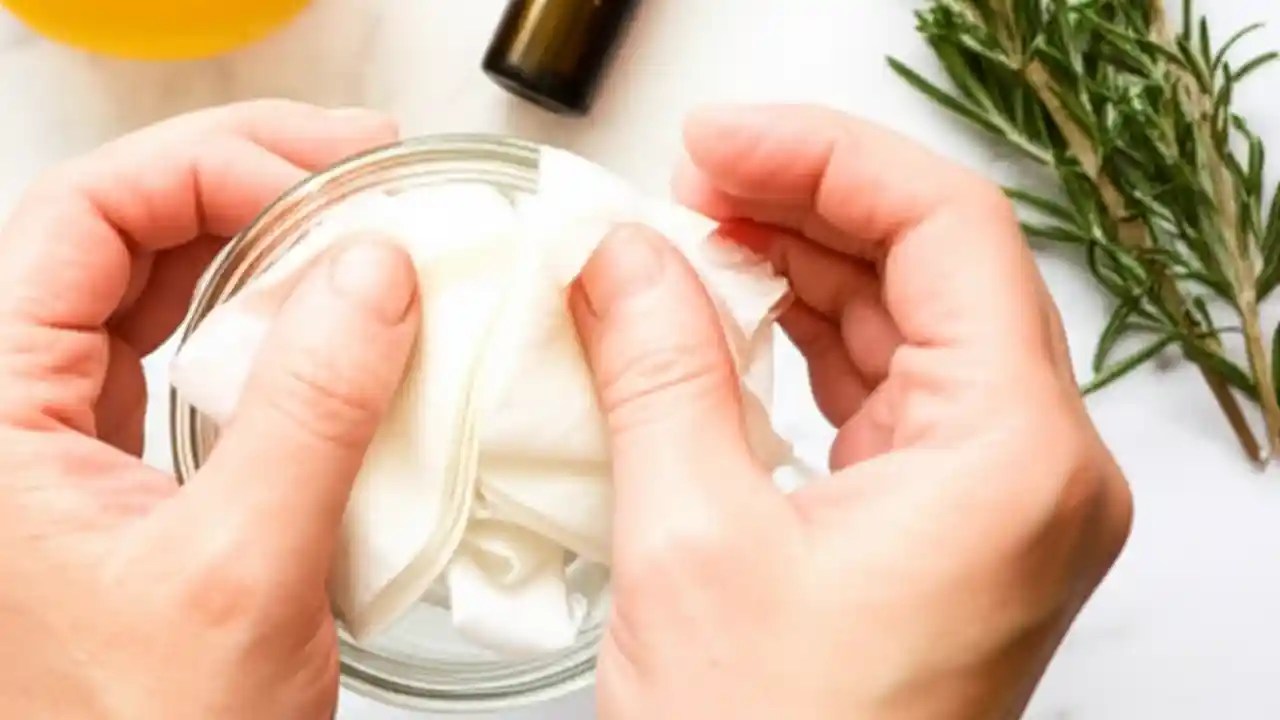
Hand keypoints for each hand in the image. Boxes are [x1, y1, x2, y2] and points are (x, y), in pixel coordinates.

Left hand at [0, 101, 417, 719]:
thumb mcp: (242, 573)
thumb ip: (312, 410)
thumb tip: (378, 269)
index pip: (82, 219)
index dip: (209, 169)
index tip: (328, 176)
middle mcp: (21, 414)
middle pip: (122, 234)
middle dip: (250, 181)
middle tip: (365, 168)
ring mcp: (80, 443)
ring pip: (165, 290)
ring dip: (269, 244)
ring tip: (363, 221)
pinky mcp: (144, 477)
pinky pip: (203, 358)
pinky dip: (279, 320)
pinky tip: (341, 318)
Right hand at [575, 105, 1131, 718]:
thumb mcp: (690, 542)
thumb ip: (657, 368)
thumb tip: (624, 257)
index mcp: (1013, 462)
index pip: (946, 232)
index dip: (824, 160)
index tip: (720, 142)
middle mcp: (1036, 476)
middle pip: (934, 270)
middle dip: (808, 208)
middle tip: (692, 180)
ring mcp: (999, 503)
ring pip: (912, 327)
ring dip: (805, 270)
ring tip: (698, 237)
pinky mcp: (949, 527)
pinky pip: (892, 393)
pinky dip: (812, 343)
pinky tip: (737, 319)